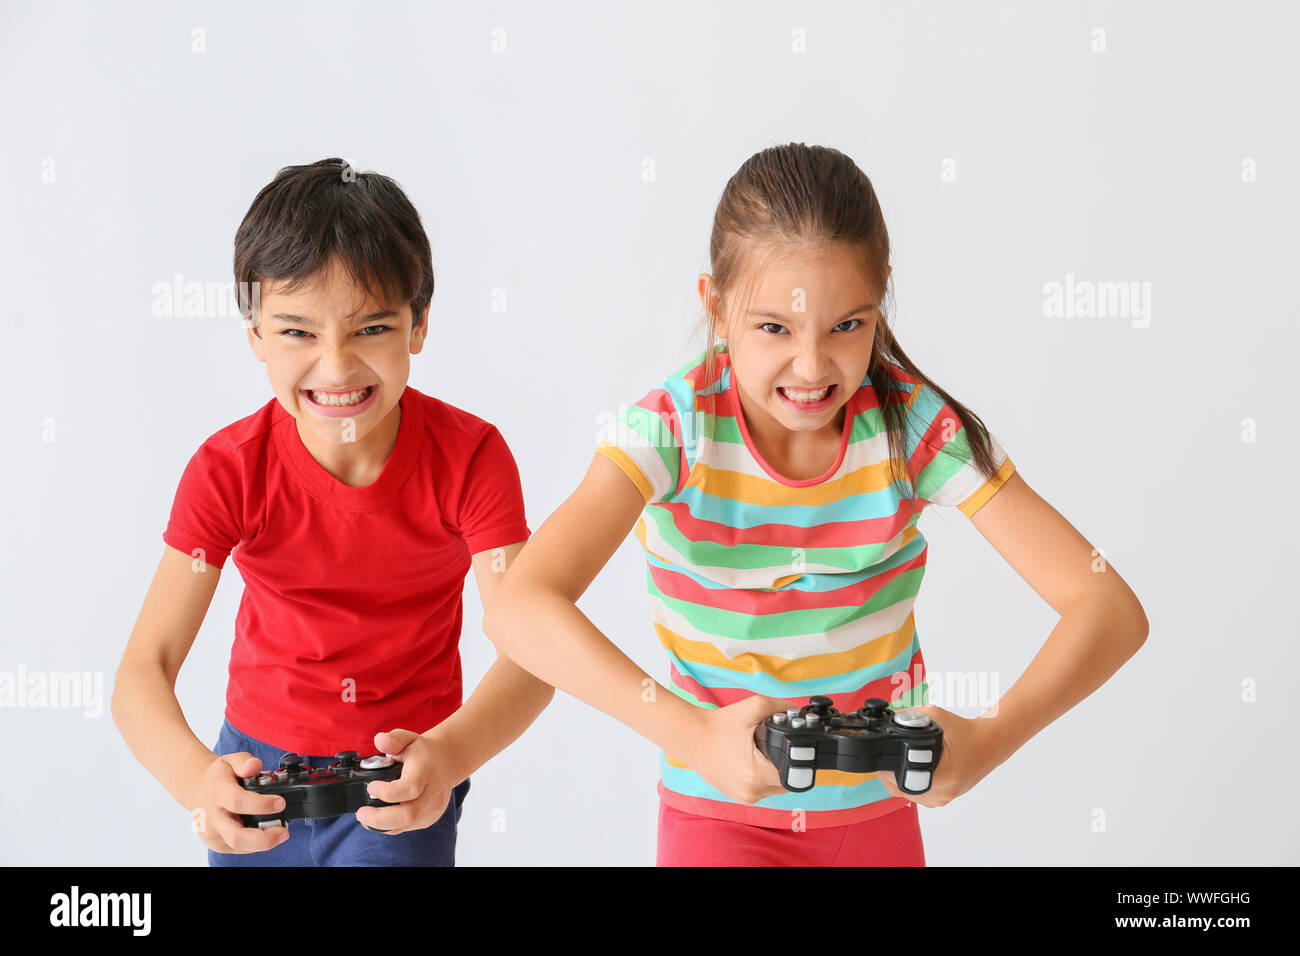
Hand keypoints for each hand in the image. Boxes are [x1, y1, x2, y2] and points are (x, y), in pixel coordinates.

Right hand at [192, 752, 288, 853]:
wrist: (198, 790)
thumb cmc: (219, 776)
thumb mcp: (230, 760)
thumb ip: (244, 761)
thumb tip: (254, 766)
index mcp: (217, 791)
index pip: (238, 801)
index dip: (262, 805)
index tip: (280, 803)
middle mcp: (212, 815)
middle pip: (236, 836)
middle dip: (264, 839)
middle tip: (284, 832)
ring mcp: (212, 832)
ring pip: (237, 846)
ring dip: (262, 843)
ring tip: (279, 832)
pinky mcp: (215, 843)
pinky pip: (238, 849)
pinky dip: (254, 844)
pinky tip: (263, 833)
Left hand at [353, 729, 455, 834]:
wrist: (446, 762)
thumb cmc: (423, 751)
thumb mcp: (408, 738)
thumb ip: (393, 739)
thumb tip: (379, 740)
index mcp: (426, 771)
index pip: (410, 788)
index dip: (387, 792)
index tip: (370, 786)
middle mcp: (433, 792)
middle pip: (409, 814)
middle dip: (380, 818)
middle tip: (361, 812)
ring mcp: (432, 808)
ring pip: (406, 825)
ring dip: (381, 825)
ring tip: (364, 816)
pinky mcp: (429, 819)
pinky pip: (406, 828)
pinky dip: (389, 826)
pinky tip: (377, 818)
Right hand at [679, 694, 789, 804]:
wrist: (690, 736)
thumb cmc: (719, 724)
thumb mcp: (752, 707)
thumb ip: (781, 707)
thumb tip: (796, 711)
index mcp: (757, 774)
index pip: (796, 773)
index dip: (798, 758)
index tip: (792, 746)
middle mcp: (752, 791)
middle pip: (788, 782)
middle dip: (787, 764)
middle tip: (775, 746)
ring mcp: (745, 797)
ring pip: (776, 788)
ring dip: (776, 772)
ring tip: (763, 752)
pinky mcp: (740, 797)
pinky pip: (763, 790)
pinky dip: (764, 777)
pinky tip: (754, 761)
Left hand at [876, 705, 1003, 807]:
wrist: (988, 743)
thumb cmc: (964, 730)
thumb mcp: (934, 716)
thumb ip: (906, 717)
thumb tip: (885, 721)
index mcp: (942, 775)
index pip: (897, 781)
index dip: (885, 768)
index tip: (884, 754)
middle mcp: (942, 792)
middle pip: (898, 789)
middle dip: (889, 772)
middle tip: (892, 754)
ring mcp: (943, 799)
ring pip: (907, 794)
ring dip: (900, 779)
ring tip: (906, 759)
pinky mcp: (944, 799)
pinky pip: (918, 795)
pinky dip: (912, 783)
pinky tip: (916, 768)